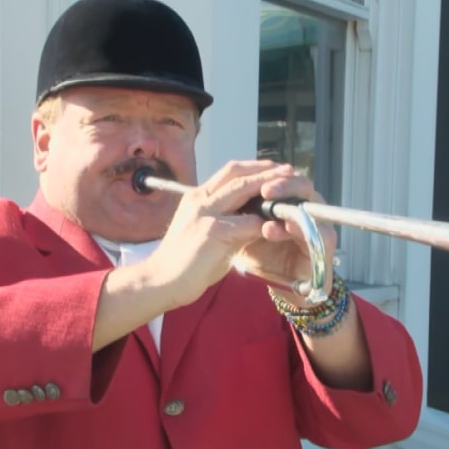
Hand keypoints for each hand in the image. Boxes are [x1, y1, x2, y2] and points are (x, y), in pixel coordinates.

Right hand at [141, 160, 296, 306]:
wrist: (160, 281)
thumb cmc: (183, 261)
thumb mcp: (202, 231)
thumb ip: (224, 219)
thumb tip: (253, 216)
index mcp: (197, 197)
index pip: (228, 172)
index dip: (253, 168)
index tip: (273, 169)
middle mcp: (199, 200)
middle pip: (237, 173)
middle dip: (265, 169)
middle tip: (288, 170)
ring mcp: (205, 214)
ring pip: (243, 189)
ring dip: (268, 188)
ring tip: (288, 189)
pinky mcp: (212, 232)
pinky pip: (247, 223)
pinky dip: (265, 223)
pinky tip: (277, 226)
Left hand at [234, 168, 338, 308]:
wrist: (281, 287)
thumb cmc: (264, 256)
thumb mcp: (247, 231)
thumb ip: (241, 212)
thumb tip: (223, 191)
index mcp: (289, 199)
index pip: (283, 177)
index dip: (268, 174)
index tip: (248, 176)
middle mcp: (307, 207)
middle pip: (301, 184)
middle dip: (283, 183)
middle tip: (266, 189)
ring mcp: (318, 224)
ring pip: (310, 204)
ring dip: (289, 205)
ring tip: (270, 209)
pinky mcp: (324, 244)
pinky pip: (315, 232)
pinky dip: (296, 229)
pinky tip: (274, 229)